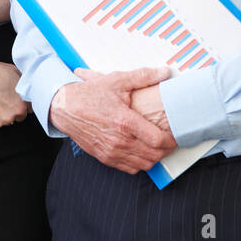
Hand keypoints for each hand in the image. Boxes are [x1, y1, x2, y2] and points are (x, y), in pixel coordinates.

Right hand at [0, 58, 28, 127]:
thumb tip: (26, 85)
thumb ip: (23, 82)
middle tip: (5, 100)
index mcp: (24, 98)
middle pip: (21, 115)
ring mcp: (5, 118)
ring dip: (4, 113)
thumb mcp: (13, 70)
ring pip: (9, 119)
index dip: (24, 103)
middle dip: (15, 109)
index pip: (31, 107)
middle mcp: (17, 111)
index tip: (19, 100)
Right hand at [50, 66, 175, 173]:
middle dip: (166, 150)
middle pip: (154, 155)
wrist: (65, 108)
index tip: (176, 135)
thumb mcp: (117, 80)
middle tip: (170, 140)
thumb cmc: (90, 94)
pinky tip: (142, 151)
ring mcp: (111, 152)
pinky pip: (130, 168)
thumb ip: (143, 76)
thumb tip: (165, 71)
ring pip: (143, 164)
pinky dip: (140, 163)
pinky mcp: (105, 158)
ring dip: (154, 157)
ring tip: (158, 146)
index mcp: (125, 122)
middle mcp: (119, 141)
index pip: (158, 140)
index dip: (172, 140)